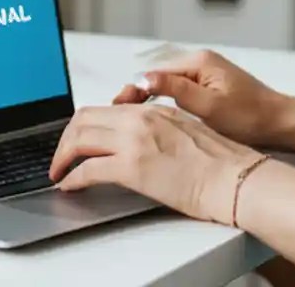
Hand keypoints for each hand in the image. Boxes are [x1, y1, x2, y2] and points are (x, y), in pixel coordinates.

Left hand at [47, 103, 263, 223]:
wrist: (235, 178)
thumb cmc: (222, 163)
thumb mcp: (186, 133)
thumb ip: (160, 131)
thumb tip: (143, 145)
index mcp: (155, 111)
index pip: (105, 108)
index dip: (84, 124)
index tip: (79, 139)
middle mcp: (141, 120)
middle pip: (84, 119)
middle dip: (66, 139)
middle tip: (61, 156)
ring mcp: (134, 142)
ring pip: (79, 140)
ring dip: (62, 157)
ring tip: (59, 171)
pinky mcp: (132, 168)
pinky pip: (87, 170)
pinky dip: (72, 178)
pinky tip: (70, 186)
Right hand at [113, 48, 294, 146]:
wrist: (279, 123)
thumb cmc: (251, 116)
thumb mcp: (211, 106)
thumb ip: (177, 91)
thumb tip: (145, 79)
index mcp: (199, 62)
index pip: (153, 72)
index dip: (132, 90)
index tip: (116, 107)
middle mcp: (199, 63)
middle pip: (156, 76)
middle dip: (135, 94)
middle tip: (116, 115)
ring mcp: (203, 74)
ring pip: (164, 85)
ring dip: (147, 100)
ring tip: (129, 119)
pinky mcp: (207, 87)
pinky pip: (176, 92)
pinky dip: (162, 103)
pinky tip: (153, 118)